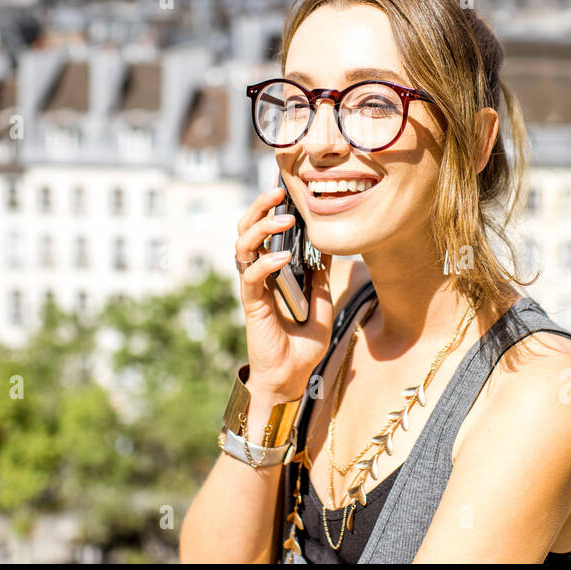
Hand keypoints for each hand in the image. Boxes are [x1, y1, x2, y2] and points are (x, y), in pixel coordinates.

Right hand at [235, 184, 333, 399]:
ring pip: (243, 247)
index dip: (270, 209)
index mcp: (273, 271)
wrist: (290, 379)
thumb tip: (328, 251)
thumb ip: (321, 280)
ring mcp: (253, 288)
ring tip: (284, 218)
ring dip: (261, 227)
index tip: (288, 190)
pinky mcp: (252, 304)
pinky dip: (266, 264)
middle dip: (258, 207)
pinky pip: (252, 277)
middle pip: (246, 230)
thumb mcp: (322, 307)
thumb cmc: (302, 346)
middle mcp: (259, 275)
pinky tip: (282, 259)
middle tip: (277, 192)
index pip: (265, 231)